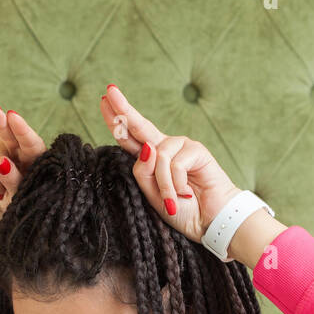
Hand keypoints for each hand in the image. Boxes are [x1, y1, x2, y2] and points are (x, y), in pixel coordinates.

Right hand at [0, 104, 48, 219]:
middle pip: (12, 134)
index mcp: (39, 161)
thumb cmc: (17, 200)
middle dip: (2, 123)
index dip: (23, 131)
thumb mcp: (17, 197)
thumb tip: (1, 162)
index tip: (13, 116)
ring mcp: (6, 144)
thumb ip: (13, 181)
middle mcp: (24, 148)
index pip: (32, 144)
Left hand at [100, 85, 240, 243]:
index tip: (103, 100)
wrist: (210, 222)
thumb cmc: (182, 210)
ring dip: (163, 185)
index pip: (130, 138)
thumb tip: (146, 147)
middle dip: (123, 110)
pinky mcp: (196, 150)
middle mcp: (164, 148)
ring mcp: (180, 147)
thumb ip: (143, 173)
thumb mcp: (153, 196)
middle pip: (139, 126)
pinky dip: (176, 184)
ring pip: (157, 158)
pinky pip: (174, 164)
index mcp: (151, 159)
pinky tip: (187, 194)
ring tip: (173, 201)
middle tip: (109, 91)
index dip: (117, 120)